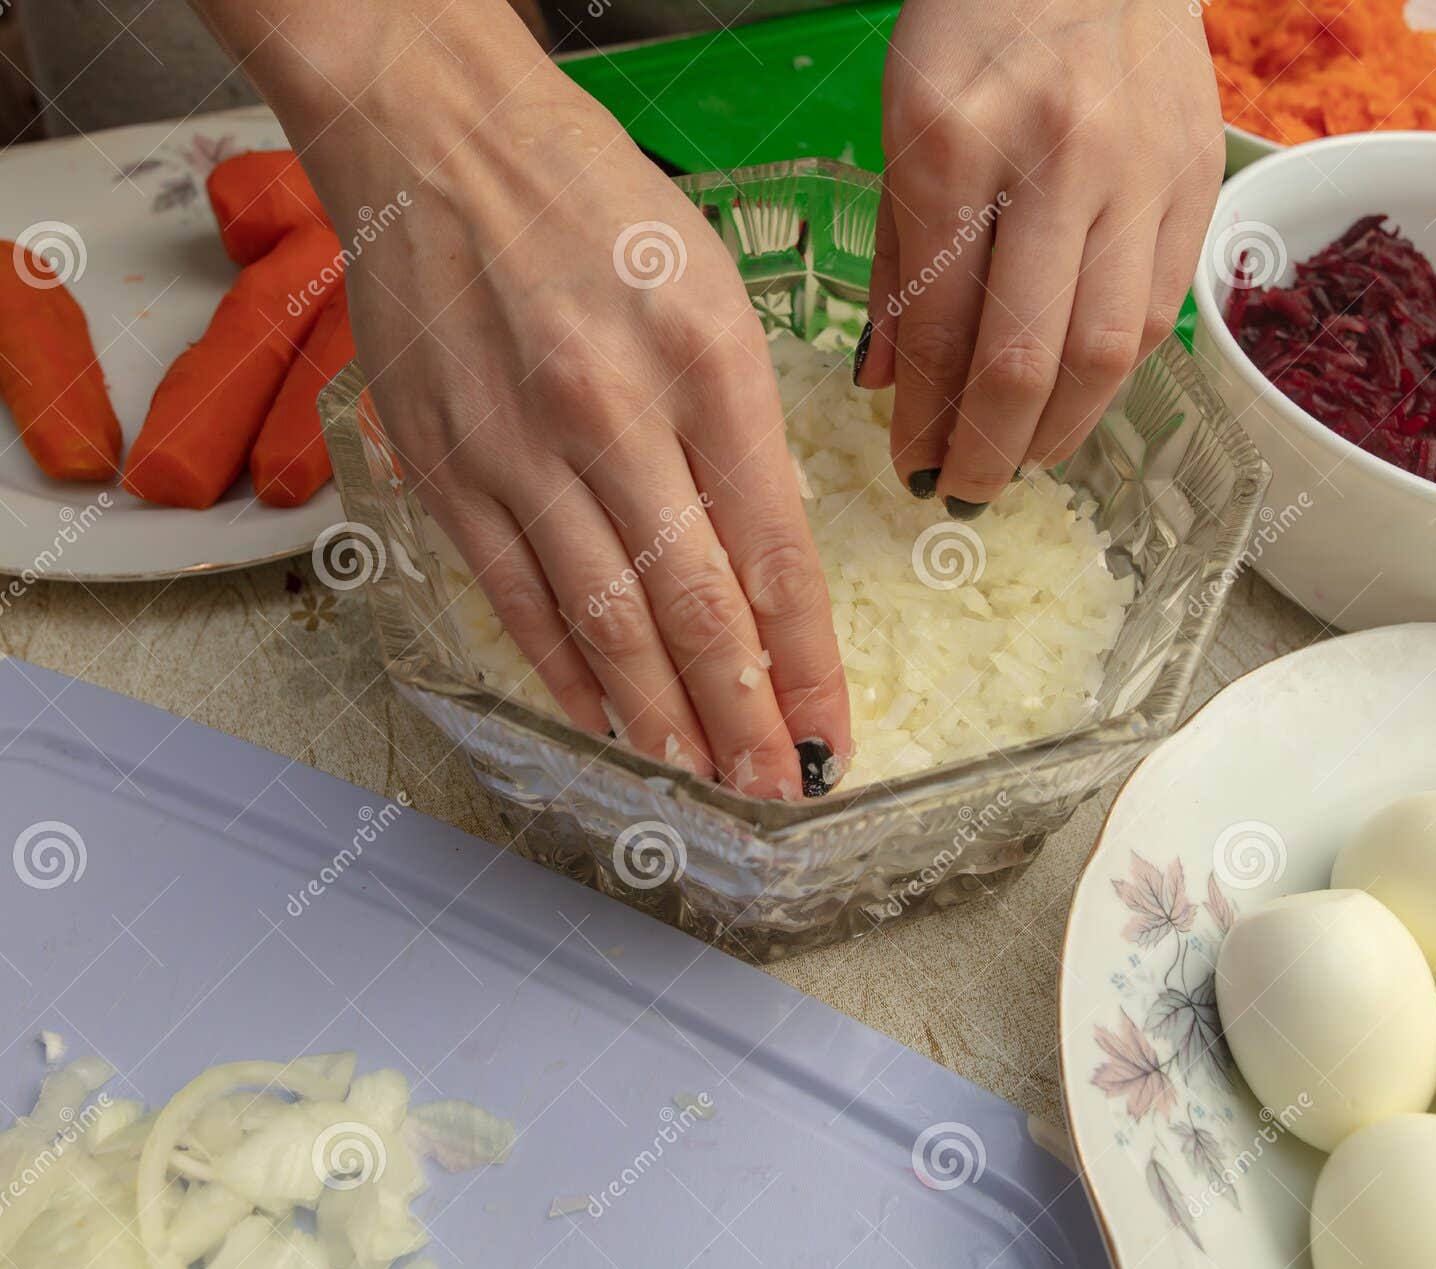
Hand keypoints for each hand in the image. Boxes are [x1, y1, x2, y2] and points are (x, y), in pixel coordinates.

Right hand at [205, 2, 850, 798]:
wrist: (436, 138)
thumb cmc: (591, 204)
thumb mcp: (712, 293)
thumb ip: (742, 429)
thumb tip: (762, 562)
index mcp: (706, 362)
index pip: (774, 551)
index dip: (805, 660)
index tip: (829, 730)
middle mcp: (613, 415)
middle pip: (692, 606)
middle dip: (741, 718)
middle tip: (774, 793)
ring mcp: (518, 449)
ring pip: (602, 620)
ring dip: (658, 718)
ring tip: (699, 787)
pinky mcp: (445, 468)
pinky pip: (515, 597)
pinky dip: (563, 670)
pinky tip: (601, 722)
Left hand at [857, 0, 1223, 513]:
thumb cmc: (976, 26)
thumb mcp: (902, 124)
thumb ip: (897, 259)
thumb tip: (886, 384)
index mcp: (955, 142)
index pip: (938, 326)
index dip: (921, 418)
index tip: (908, 467)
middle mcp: (1057, 158)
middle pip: (1025, 359)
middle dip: (987, 451)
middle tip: (961, 493)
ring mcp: (1139, 170)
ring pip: (1104, 352)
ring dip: (1056, 431)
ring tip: (1017, 460)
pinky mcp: (1195, 179)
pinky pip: (1155, 313)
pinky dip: (1110, 380)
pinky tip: (1073, 403)